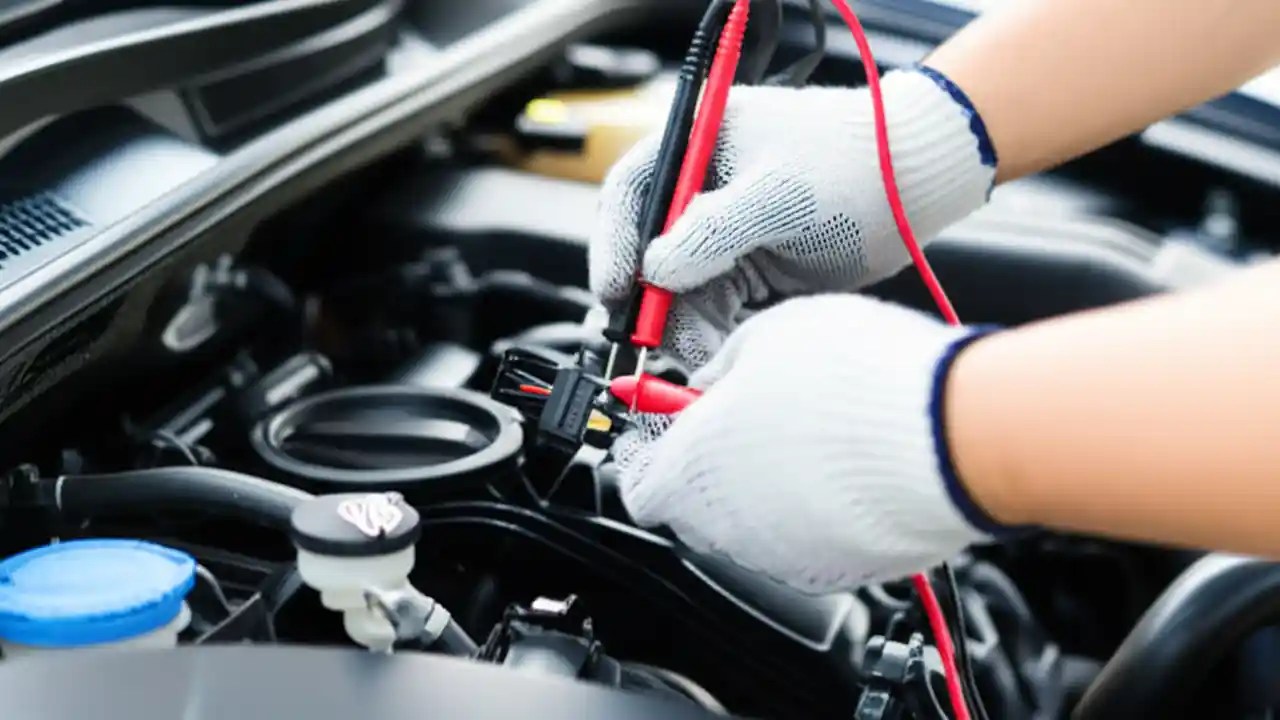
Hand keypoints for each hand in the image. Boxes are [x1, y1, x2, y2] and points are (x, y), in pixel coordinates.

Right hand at [589, 69, 994, 370]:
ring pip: (679, 292)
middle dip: (652, 302)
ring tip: (705, 356)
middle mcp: (700, 192)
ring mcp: (723, 234)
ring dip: (685, 328)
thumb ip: (711, 232)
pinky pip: (713, 310)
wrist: (917, 185)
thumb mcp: (778, 195)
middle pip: (648, 254)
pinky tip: (726, 353)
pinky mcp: (748, 270)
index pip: (631, 194)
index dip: (612, 245)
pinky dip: (714, 335)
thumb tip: (655, 272)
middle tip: (656, 344)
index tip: (615, 291)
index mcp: (695, 148)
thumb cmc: (853, 165)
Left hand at [613, 294, 1007, 593]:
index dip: (647, 446)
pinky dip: (811, 509)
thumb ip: (722, 367)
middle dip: (708, 461)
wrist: (949, 434)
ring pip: (750, 523)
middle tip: (744, 414)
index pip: (634, 480)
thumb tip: (711, 383)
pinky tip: (844, 466)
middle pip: (692, 504)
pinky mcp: (837, 572)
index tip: (666, 421)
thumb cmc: (854, 380)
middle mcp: (724, 527)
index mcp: (688, 470)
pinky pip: (805, 540)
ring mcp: (781, 557)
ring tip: (809, 433)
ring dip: (762, 484)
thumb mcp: (764, 335)